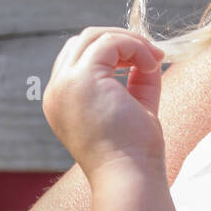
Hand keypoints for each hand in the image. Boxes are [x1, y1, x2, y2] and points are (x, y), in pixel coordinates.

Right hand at [43, 26, 165, 177]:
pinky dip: (135, 47)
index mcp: (63, 100)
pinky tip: (151, 64)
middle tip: (153, 56)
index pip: (80, 57)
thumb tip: (148, 53)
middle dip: (122, 40)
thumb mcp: (134, 105)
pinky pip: (110, 42)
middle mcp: (57, 91)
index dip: (114, 51)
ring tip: (154, 60)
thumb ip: (136, 78)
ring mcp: (64, 84)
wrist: (129, 174)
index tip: (146, 62)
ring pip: (94, 36)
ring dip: (130, 41)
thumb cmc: (135, 149)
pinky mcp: (80, 79)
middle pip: (83, 41)